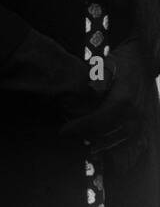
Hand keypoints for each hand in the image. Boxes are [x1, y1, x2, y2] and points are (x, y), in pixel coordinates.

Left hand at [59, 41, 151, 155]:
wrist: (144, 61)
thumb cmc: (123, 62)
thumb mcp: (106, 66)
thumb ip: (97, 80)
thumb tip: (90, 92)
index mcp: (123, 100)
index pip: (98, 121)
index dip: (79, 128)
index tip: (63, 131)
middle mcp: (133, 114)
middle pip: (105, 134)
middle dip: (84, 137)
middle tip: (68, 136)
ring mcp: (139, 120)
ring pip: (116, 140)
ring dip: (97, 144)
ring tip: (79, 141)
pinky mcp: (142, 122)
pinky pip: (127, 139)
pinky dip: (112, 144)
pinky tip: (98, 146)